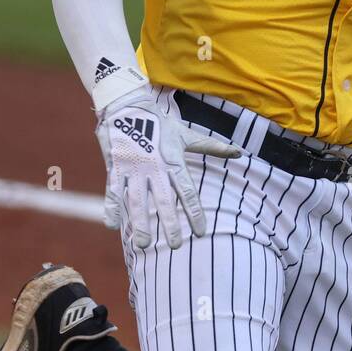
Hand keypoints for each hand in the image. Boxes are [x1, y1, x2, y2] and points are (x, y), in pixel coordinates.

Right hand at [94, 84, 240, 250]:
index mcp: (174, 161)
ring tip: (144, 245)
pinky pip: (113, 191)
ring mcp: (133, 168)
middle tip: (176, 246)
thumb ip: (213, 147)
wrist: (128, 105)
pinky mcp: (115, 167)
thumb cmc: (160, 123)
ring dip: (140, 223)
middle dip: (170, 224)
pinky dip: (111, 208)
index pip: (188, 191)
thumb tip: (240, 152)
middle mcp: (154, 167)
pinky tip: (112, 226)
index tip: (201, 232)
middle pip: (164, 200)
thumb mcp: (187, 135)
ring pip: (137, 200)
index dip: (195, 212)